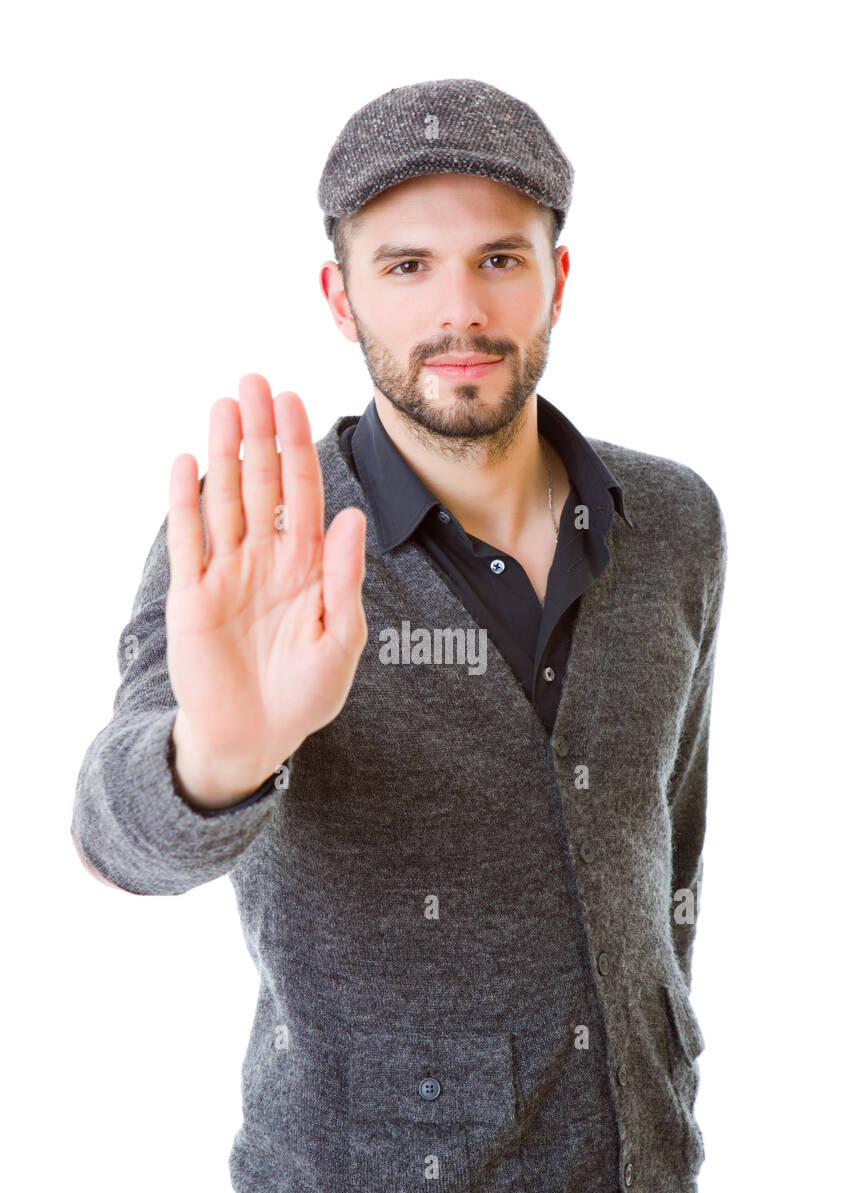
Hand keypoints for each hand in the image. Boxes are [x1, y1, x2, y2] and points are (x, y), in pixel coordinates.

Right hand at [165, 374, 366, 803]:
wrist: (256, 736)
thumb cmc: (306, 692)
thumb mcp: (341, 637)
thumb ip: (346, 577)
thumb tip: (354, 514)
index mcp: (307, 565)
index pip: (303, 492)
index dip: (298, 447)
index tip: (295, 401)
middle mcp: (265, 558)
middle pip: (261, 483)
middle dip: (260, 433)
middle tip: (255, 381)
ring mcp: (226, 573)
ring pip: (225, 500)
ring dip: (224, 453)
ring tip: (224, 406)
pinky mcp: (192, 596)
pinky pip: (188, 540)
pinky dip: (186, 502)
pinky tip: (188, 461)